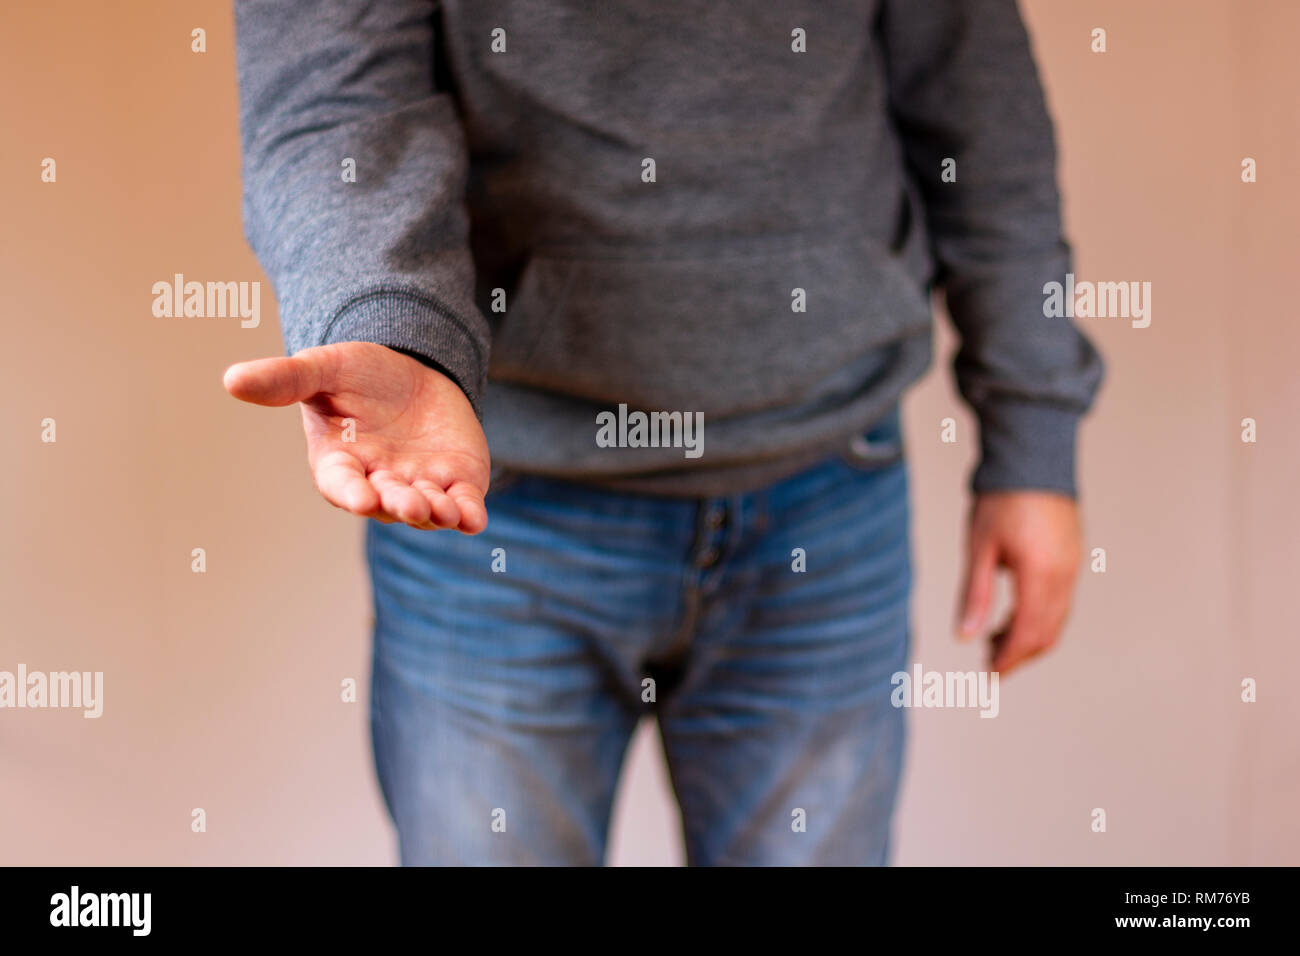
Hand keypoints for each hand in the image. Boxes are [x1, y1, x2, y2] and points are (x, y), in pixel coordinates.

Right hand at [223, 342, 489, 532]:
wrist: (414, 372)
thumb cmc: (359, 376)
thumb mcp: (324, 369)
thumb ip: (285, 379)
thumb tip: (231, 379)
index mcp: (340, 464)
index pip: (341, 485)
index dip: (351, 493)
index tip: (361, 498)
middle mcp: (378, 485)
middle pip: (387, 503)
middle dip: (399, 505)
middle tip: (408, 503)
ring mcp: (419, 488)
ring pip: (426, 511)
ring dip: (434, 513)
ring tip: (443, 509)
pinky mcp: (456, 484)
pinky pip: (463, 507)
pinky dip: (468, 515)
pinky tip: (474, 518)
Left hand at [956, 492, 1081, 673]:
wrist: (1033, 457)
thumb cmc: (1001, 499)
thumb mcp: (979, 547)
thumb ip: (975, 594)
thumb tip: (964, 636)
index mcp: (1041, 575)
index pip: (1028, 634)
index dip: (1008, 659)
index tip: (988, 675)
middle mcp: (1064, 576)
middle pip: (1046, 634)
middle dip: (1019, 655)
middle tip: (988, 664)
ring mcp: (1073, 567)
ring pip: (1057, 620)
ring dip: (1029, 638)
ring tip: (994, 640)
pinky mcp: (1073, 558)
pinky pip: (1061, 602)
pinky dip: (1039, 618)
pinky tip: (1013, 615)